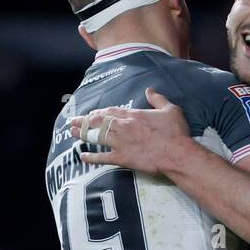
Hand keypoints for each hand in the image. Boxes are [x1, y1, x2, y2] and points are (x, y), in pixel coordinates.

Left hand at [71, 88, 190, 172]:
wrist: (176, 154)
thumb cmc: (175, 133)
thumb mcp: (170, 109)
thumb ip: (157, 99)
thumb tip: (150, 90)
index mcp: (133, 115)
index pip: (111, 111)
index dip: (99, 112)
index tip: (92, 113)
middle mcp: (123, 127)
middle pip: (99, 121)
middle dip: (85, 120)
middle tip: (74, 121)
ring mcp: (121, 143)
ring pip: (96, 136)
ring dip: (82, 133)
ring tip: (72, 132)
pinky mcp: (122, 158)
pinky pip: (102, 157)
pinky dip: (92, 157)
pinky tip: (82, 156)